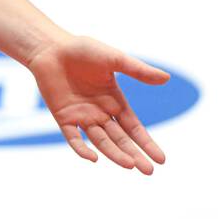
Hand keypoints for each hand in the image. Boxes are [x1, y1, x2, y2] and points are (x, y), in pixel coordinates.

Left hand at [26, 35, 169, 173]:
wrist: (51, 47)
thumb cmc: (83, 50)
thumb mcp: (114, 59)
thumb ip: (137, 71)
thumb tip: (166, 78)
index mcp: (115, 102)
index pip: (134, 128)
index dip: (146, 143)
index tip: (161, 160)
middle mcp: (100, 113)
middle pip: (120, 139)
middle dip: (134, 154)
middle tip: (148, 171)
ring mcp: (81, 116)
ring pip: (101, 140)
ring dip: (114, 153)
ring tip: (129, 165)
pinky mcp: (63, 117)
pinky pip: (73, 137)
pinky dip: (82, 148)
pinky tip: (93, 158)